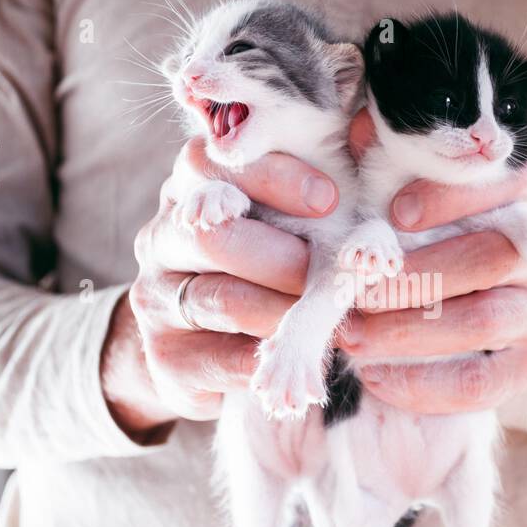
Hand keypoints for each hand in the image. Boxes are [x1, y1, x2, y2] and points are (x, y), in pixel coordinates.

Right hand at [100, 137, 338, 434]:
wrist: (199, 349)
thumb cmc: (265, 268)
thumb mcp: (286, 225)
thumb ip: (316, 202)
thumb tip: (370, 201)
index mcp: (192, 188)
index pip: (215, 166)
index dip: (272, 178)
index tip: (329, 199)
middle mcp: (163, 236)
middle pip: (215, 237)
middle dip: (287, 258)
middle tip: (340, 279)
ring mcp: (156, 296)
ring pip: (225, 300)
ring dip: (288, 313)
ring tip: (339, 327)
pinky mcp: (164, 354)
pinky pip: (221, 357)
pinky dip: (269, 360)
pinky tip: (301, 358)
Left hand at [340, 110, 526, 414]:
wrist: (406, 312)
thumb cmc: (395, 234)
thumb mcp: (382, 188)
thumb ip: (378, 157)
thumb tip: (362, 128)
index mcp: (508, 198)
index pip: (503, 187)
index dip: (449, 197)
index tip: (393, 211)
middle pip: (493, 257)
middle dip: (415, 275)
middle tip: (356, 290)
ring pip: (485, 321)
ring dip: (409, 331)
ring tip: (352, 336)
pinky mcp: (522, 364)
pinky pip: (482, 382)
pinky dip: (422, 384)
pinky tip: (373, 376)